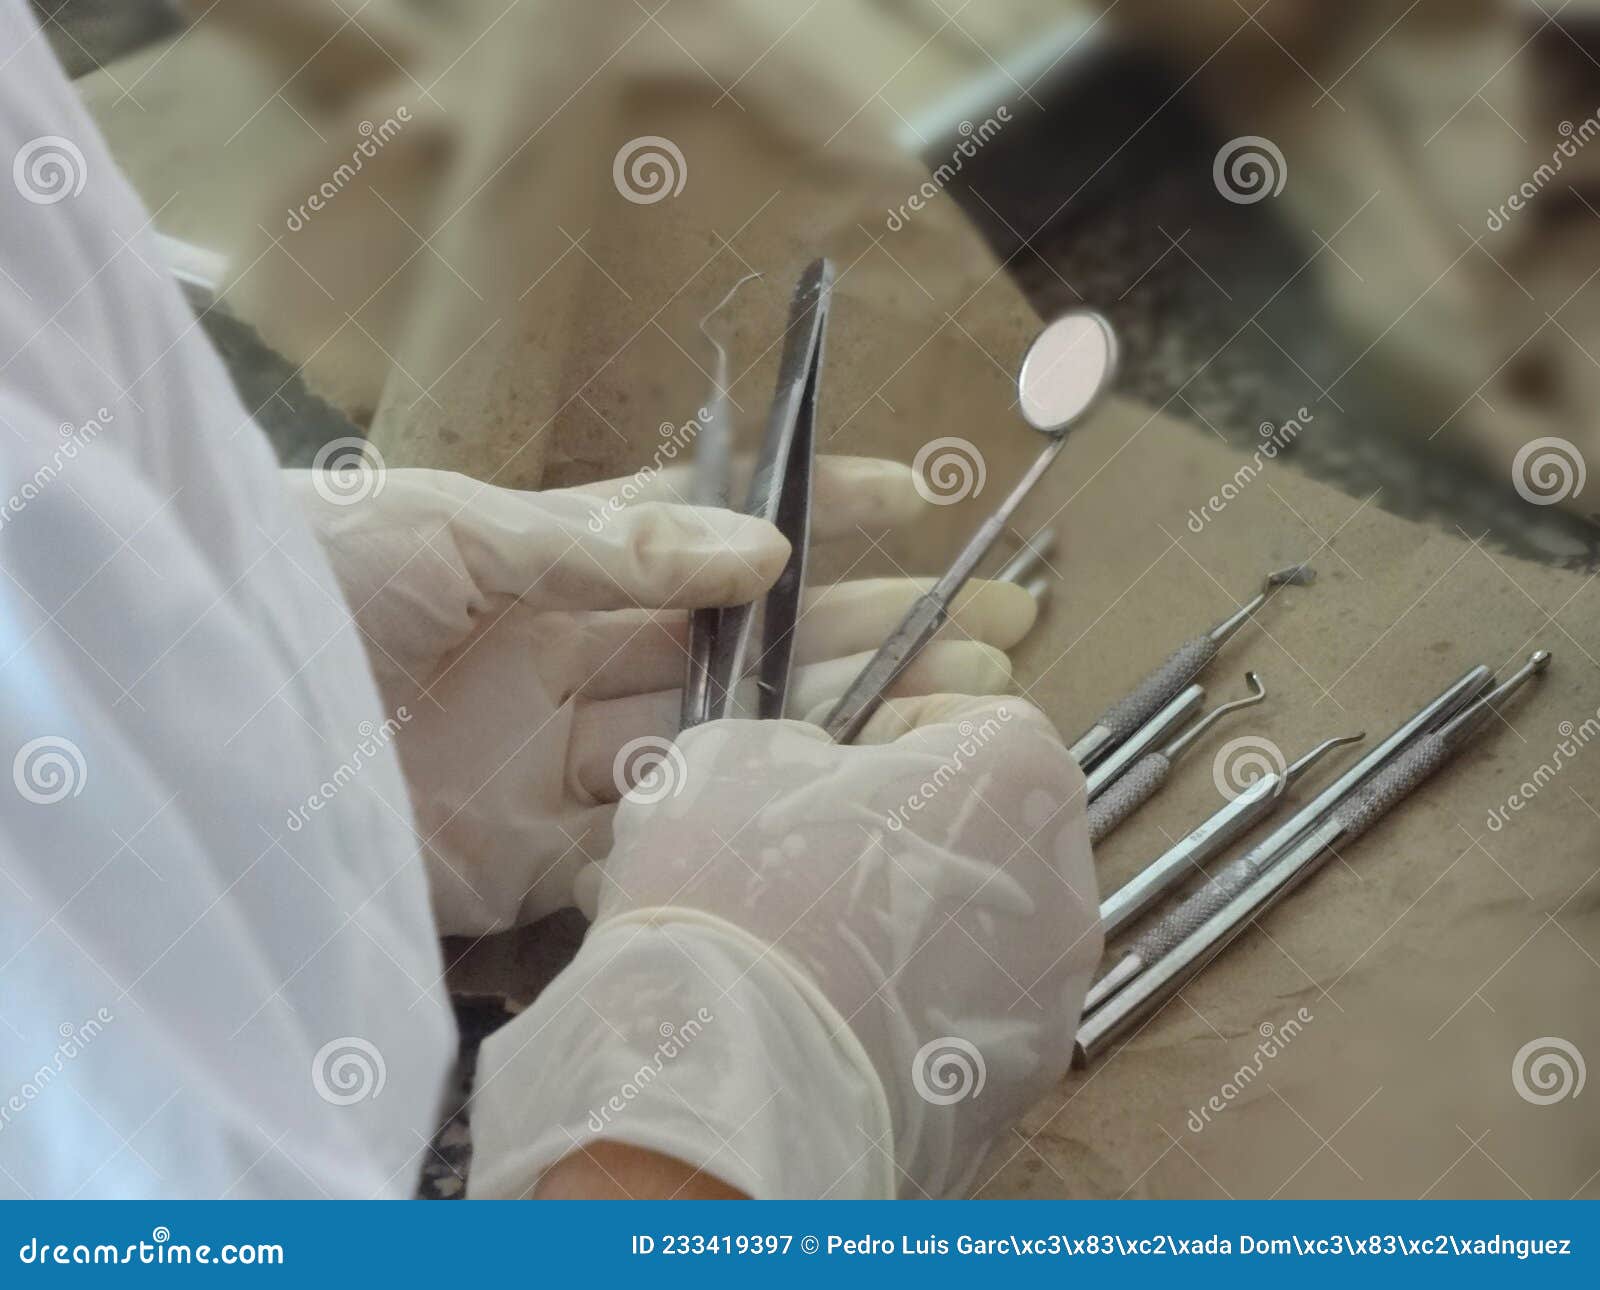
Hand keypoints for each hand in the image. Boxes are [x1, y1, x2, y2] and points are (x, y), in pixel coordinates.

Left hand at [290, 462, 1038, 933]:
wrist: (197, 716)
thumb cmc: (306, 578)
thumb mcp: (452, 526)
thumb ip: (603, 543)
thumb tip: (756, 549)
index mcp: (545, 559)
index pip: (704, 527)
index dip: (807, 510)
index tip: (909, 500)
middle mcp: (561, 656)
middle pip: (733, 646)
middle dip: (854, 632)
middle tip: (974, 629)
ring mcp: (545, 758)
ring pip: (713, 744)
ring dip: (816, 734)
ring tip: (934, 714)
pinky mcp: (515, 856)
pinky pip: (640, 846)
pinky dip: (719, 833)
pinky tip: (811, 813)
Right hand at [467, 695, 1100, 1198]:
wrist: (722, 1096)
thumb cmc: (734, 895)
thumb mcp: (730, 759)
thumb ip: (799, 747)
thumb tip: (812, 775)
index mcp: (1022, 782)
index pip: (979, 725)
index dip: (896, 735)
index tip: (831, 769)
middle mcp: (1068, 894)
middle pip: (993, 838)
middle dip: (916, 839)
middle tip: (818, 863)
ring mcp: (1050, 1010)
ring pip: (983, 942)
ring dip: (917, 934)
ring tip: (815, 959)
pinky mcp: (1015, 1100)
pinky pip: (964, 1032)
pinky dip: (912, 1023)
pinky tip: (828, 1031)